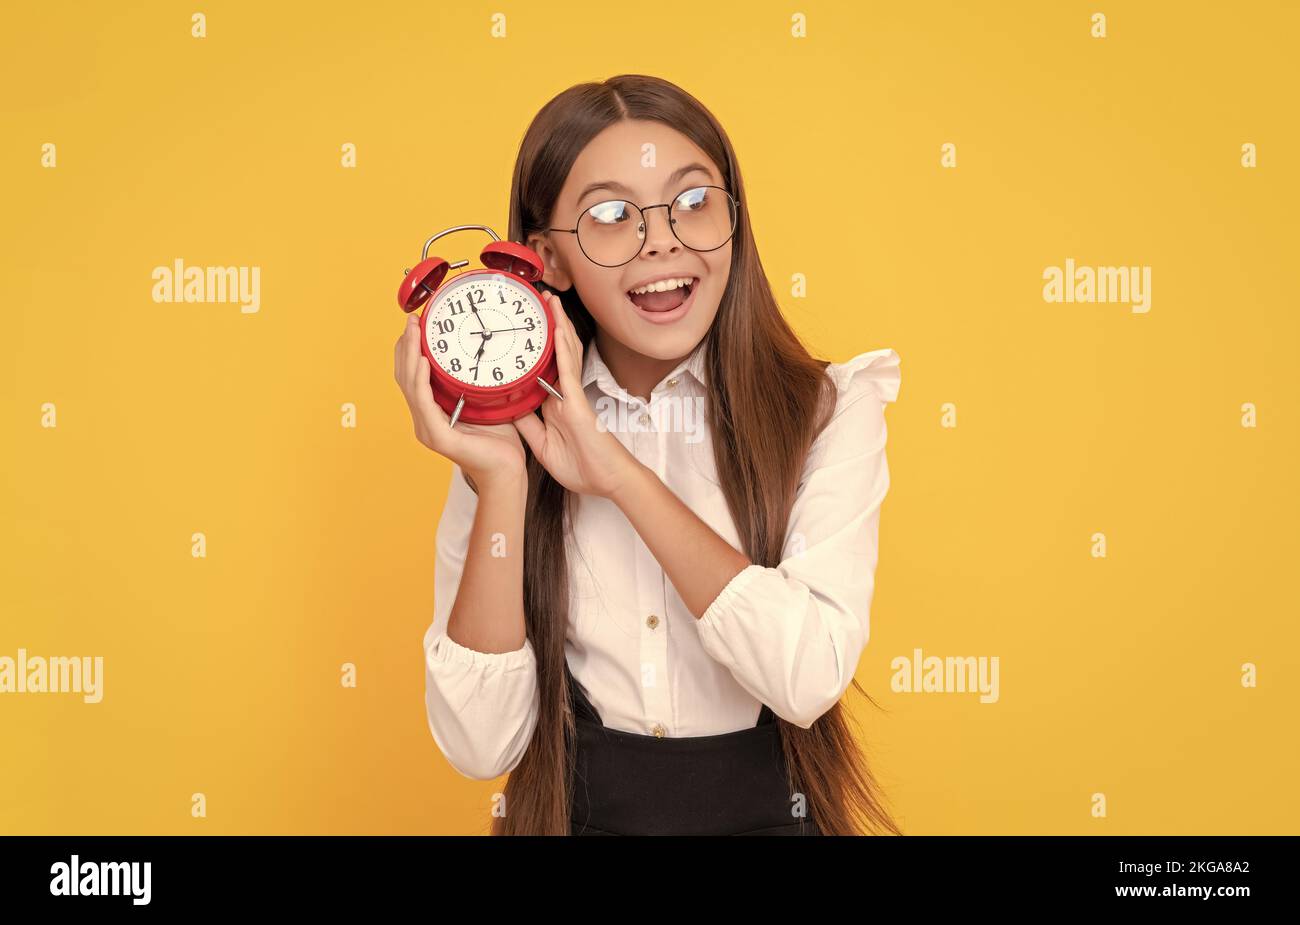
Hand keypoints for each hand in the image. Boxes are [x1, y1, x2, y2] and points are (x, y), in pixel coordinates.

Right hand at [393, 313, 524, 490]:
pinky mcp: (439, 437)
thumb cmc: (501, 439)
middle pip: (405, 376)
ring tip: (415, 332)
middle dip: (407, 345)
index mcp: (432, 412)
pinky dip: (421, 380)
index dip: (410, 348)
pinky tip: (423, 361)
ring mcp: (428, 429)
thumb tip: (484, 347)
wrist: (509, 471)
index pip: (412, 376)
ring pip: (411, 386)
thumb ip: (477, 381)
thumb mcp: (487, 402)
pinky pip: (425, 403)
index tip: (417, 322)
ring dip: (411, 355)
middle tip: (413, 319)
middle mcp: (424, 420)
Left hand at [513, 292, 641, 497]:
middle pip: (556, 353)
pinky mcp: (578, 403)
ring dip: (557, 325)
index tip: (522, 329)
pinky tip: (558, 328)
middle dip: (549, 326)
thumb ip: (529, 426)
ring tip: (550, 301)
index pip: (542, 369)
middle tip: (539, 299)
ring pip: (564, 353)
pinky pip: (568, 370)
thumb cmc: (583, 468)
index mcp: (555, 405)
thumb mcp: (544, 447)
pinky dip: (562, 348)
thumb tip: (510, 408)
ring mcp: (572, 396)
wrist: (609, 482)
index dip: (534, 348)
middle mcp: (564, 395)